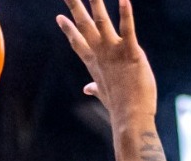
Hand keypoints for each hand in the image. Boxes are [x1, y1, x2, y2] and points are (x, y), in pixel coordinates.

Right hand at [57, 0, 156, 119]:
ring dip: (96, 3)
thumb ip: (95, 87)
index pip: (78, 42)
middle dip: (74, 8)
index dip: (68, 29)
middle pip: (84, 26)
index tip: (59, 17)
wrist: (131, 119)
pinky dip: (125, 13)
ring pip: (102, 21)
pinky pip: (127, 29)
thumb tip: (87, 89)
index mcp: (94, 63)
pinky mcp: (131, 52)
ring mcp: (114, 52)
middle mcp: (101, 54)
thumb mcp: (105, 94)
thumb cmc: (120, 108)